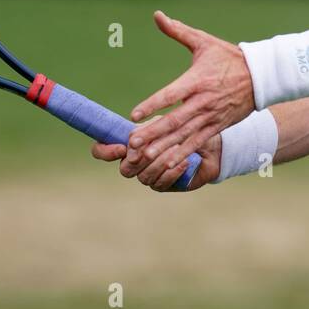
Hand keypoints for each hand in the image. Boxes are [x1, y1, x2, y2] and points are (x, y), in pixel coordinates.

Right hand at [91, 131, 221, 191]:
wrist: (207, 144)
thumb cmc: (180, 129)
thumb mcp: (161, 123)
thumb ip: (145, 131)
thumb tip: (129, 142)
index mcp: (128, 145)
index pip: (102, 151)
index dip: (105, 151)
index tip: (121, 148)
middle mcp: (134, 164)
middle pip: (125, 169)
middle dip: (139, 159)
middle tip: (151, 150)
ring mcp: (148, 176)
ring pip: (144, 176)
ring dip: (159, 162)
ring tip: (174, 149)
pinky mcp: (164, 185)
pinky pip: (162, 183)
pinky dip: (172, 172)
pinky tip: (183, 162)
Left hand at [123, 11, 254, 179]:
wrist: (261, 77)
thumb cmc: (229, 57)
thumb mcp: (204, 41)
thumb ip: (178, 31)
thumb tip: (157, 15)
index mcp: (197, 80)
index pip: (171, 94)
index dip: (153, 105)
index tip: (134, 114)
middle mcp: (203, 101)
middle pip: (175, 120)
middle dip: (153, 132)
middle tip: (133, 143)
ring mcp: (211, 116)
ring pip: (184, 135)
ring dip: (164, 146)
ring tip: (145, 157)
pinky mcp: (217, 126)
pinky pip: (198, 143)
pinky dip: (183, 154)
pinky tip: (168, 164)